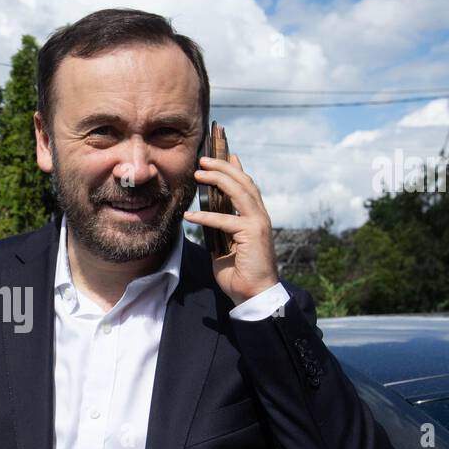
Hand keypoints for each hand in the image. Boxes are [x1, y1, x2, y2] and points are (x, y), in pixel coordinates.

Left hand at [184, 153, 279, 304]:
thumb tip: (204, 217)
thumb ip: (219, 229)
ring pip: (239, 192)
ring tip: (198, 172)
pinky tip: (189, 215)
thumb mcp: (224, 245)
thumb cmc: (239, 273)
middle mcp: (259, 216)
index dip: (236, 168)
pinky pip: (225, 220)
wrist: (254, 294)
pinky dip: (205, 217)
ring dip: (218, 179)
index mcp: (254, 217)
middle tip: (204, 158)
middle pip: (243, 182)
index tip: (226, 154)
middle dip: (223, 166)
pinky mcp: (252, 234)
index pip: (246, 186)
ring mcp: (258, 223)